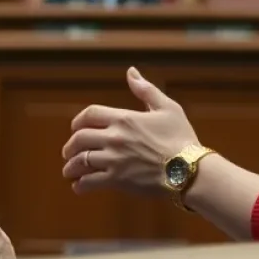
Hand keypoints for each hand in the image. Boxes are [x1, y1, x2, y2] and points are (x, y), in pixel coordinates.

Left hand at [62, 67, 196, 195]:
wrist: (190, 170)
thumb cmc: (182, 138)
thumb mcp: (168, 107)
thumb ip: (146, 90)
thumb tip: (131, 72)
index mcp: (124, 118)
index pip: (89, 114)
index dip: (78, 121)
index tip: (75, 128)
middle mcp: (115, 137)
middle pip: (79, 138)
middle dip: (70, 146)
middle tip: (68, 153)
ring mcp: (114, 159)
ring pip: (80, 161)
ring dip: (71, 167)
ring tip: (69, 172)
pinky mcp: (117, 180)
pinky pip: (90, 182)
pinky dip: (81, 185)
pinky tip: (79, 186)